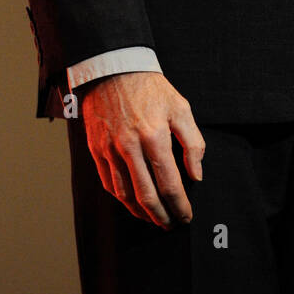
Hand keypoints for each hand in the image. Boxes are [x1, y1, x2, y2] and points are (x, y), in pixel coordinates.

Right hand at [80, 71, 204, 229]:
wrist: (113, 69)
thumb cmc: (150, 88)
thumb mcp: (180, 107)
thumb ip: (193, 142)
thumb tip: (196, 175)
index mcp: (154, 135)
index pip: (169, 183)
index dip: (179, 205)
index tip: (186, 216)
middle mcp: (130, 146)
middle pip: (146, 195)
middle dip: (161, 215)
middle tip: (171, 225)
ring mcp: (110, 149)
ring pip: (125, 194)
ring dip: (141, 213)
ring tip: (154, 219)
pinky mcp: (96, 149)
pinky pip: (108, 182)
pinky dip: (121, 199)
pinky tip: (132, 204)